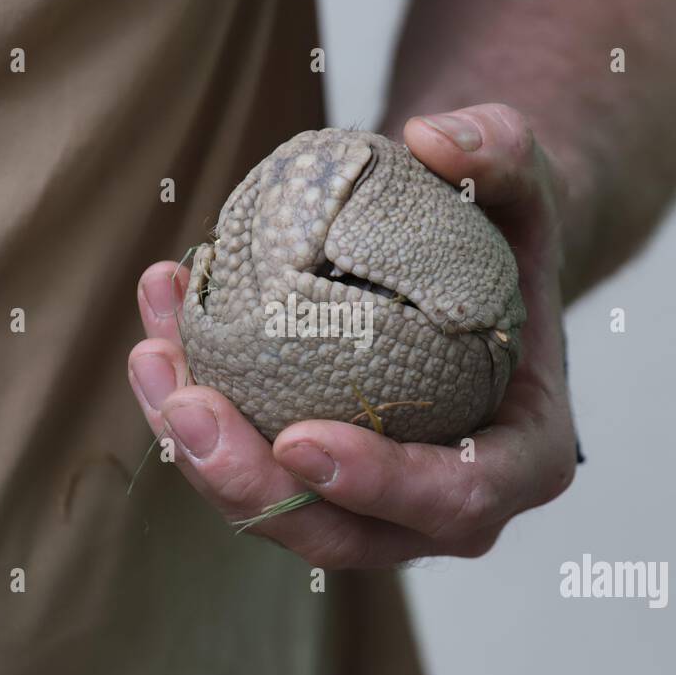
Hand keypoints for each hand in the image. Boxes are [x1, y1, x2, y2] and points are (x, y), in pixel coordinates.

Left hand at [127, 104, 578, 567]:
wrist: (471, 271)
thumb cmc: (503, 239)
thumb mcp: (524, 187)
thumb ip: (503, 151)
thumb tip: (431, 139)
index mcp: (520, 459)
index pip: (458, 497)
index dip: (379, 484)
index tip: (298, 439)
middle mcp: (448, 503)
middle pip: (343, 535)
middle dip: (249, 483)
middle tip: (185, 404)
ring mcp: (376, 504)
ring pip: (278, 514)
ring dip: (199, 453)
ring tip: (151, 356)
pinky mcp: (319, 481)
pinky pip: (249, 471)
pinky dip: (194, 414)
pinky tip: (159, 333)